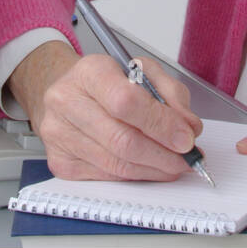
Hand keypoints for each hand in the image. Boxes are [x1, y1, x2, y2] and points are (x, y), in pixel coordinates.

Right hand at [13, 45, 203, 181]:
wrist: (68, 92)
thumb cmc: (107, 81)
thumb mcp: (143, 71)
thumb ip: (171, 94)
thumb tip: (188, 128)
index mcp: (89, 72)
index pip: (126, 101)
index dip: (161, 124)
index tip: (186, 138)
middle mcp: (66, 101)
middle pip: (121, 139)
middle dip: (163, 154)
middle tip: (186, 158)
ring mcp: (59, 133)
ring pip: (116, 163)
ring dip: (153, 169)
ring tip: (173, 164)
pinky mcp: (60, 160)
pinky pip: (106, 176)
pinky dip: (134, 175)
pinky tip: (148, 167)